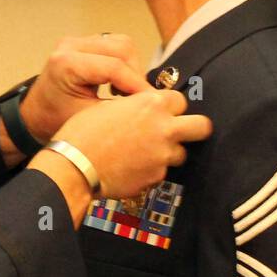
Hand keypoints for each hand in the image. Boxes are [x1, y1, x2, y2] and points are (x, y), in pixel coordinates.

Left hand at [18, 33, 148, 143]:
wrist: (35, 115)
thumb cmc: (54, 120)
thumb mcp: (88, 119)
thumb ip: (118, 109)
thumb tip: (151, 103)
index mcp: (65, 63)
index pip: (114, 67)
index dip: (137, 84)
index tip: (152, 101)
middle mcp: (70, 46)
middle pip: (121, 48)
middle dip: (135, 74)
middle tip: (140, 98)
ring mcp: (76, 41)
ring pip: (121, 43)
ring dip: (131, 67)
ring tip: (127, 92)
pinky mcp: (83, 43)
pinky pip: (114, 45)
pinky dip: (123, 63)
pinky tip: (118, 83)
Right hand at [52, 88, 212, 198]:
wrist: (75, 165)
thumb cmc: (84, 132)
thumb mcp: (109, 106)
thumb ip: (136, 105)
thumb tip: (146, 109)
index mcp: (152, 104)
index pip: (180, 100)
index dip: (170, 107)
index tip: (161, 112)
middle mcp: (164, 128)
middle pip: (202, 126)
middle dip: (194, 128)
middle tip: (180, 132)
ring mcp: (163, 155)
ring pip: (181, 153)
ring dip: (168, 153)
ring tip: (146, 154)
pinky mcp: (156, 177)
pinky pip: (161, 172)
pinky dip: (151, 170)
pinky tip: (132, 168)